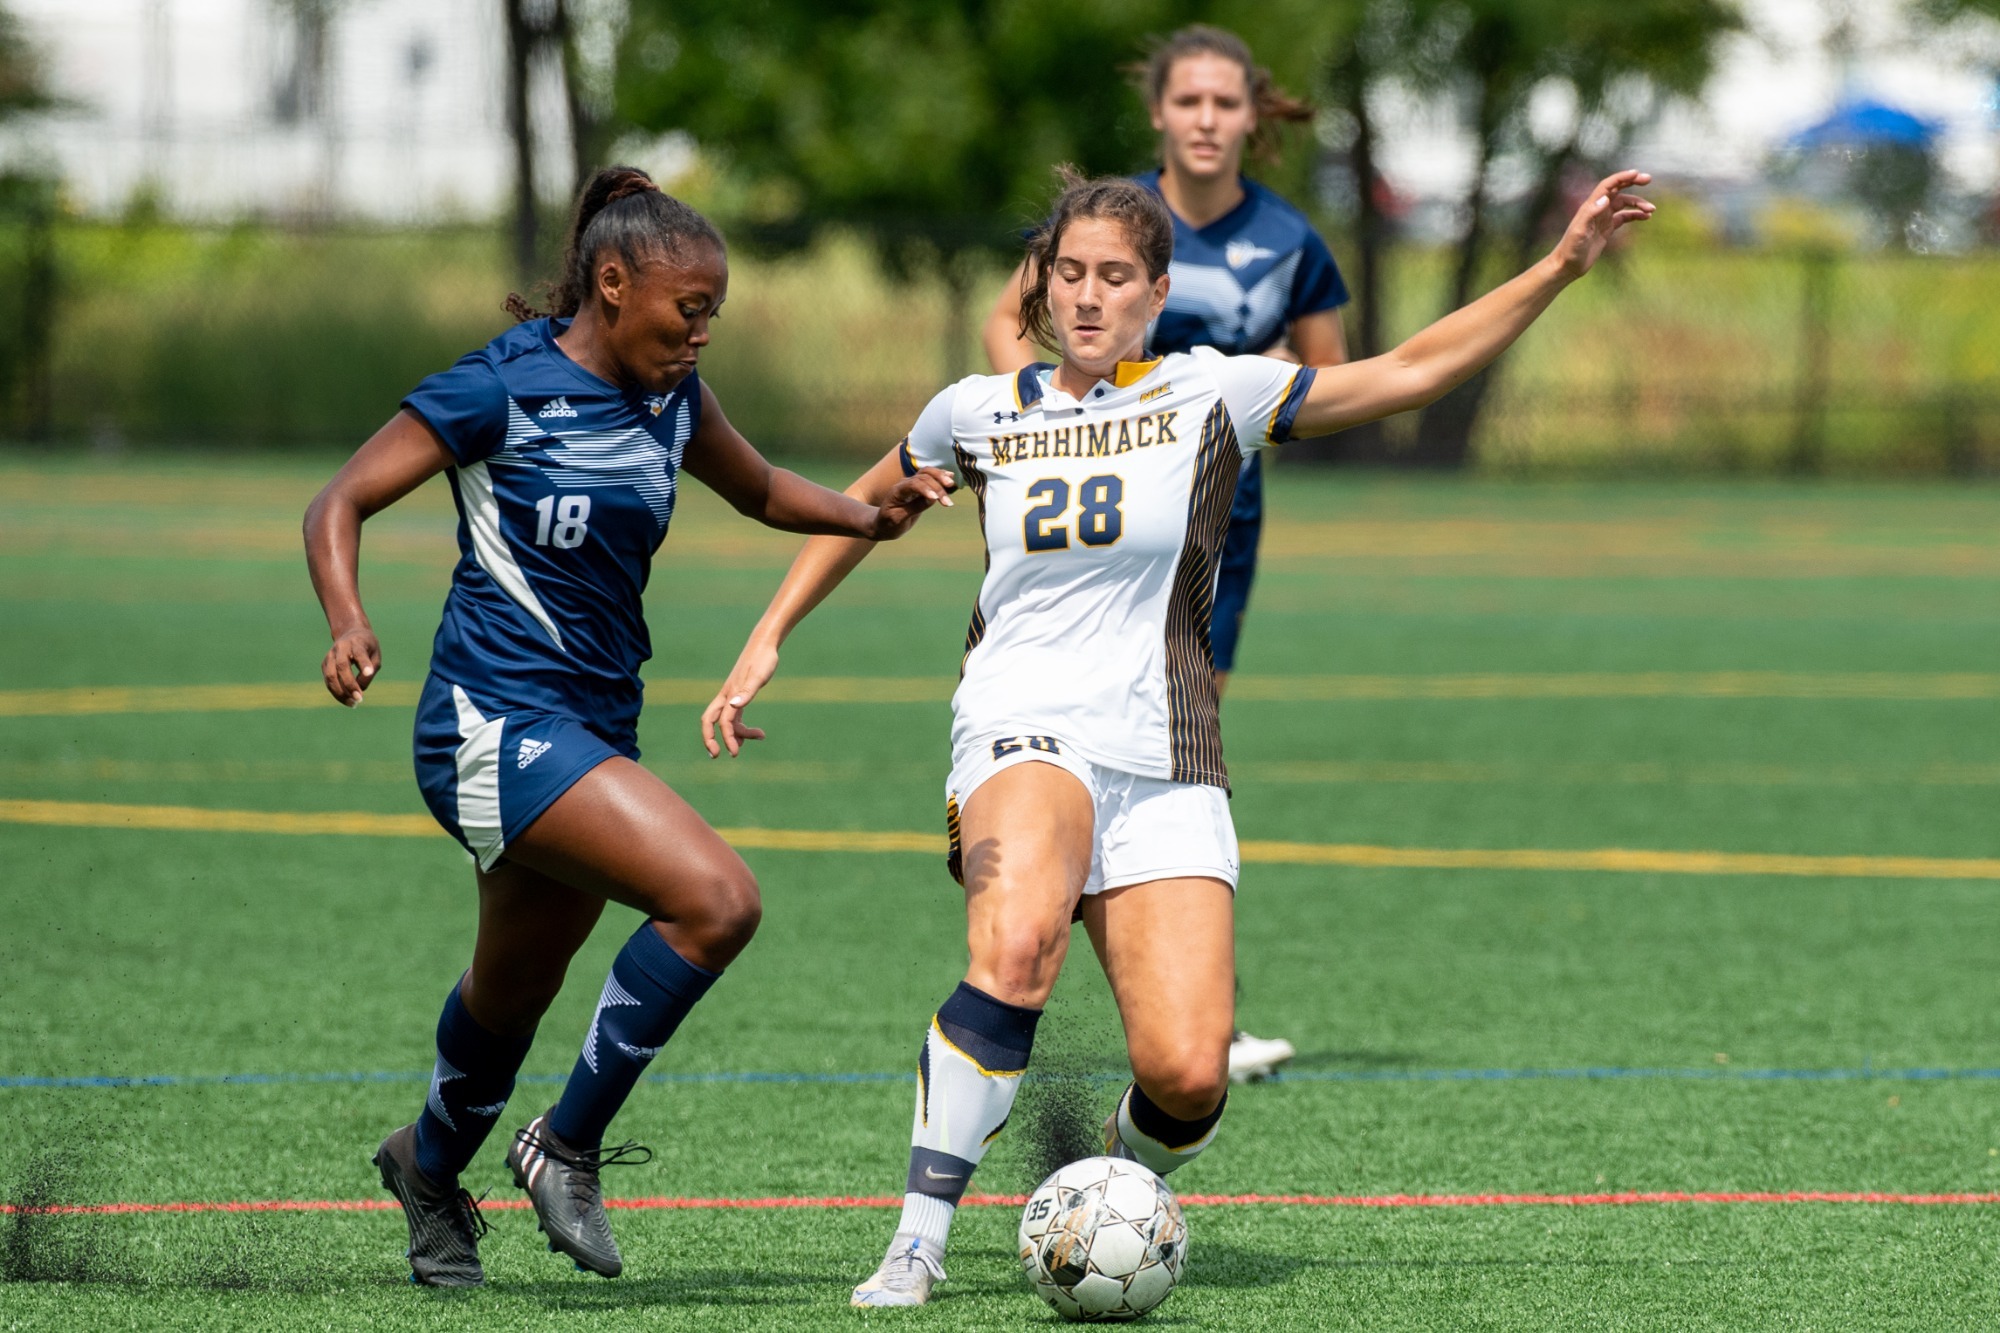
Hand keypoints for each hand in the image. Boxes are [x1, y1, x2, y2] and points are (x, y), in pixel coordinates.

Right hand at [321, 626, 379, 706]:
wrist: (351, 633)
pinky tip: (347, 700)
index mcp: (357, 643)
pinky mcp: (324, 664)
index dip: (364, 663)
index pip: (359, 653)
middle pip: (341, 666)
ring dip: (340, 692)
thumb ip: (371, 670)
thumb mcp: (376, 655)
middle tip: (360, 699)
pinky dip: (336, 692)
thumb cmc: (367, 647)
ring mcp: (330, 656)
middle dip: (349, 684)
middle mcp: (340, 648)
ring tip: (353, 704)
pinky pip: (328, 681)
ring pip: (330, 676)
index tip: (370, 672)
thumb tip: (360, 689)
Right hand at [701, 639, 778, 757]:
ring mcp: (732, 696)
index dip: (726, 738)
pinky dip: (742, 727)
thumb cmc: (763, 659)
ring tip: (760, 736)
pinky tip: (757, 733)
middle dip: (711, 739)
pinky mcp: (740, 695)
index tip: (734, 753)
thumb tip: (734, 706)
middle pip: (710, 721)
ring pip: (728, 721)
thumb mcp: (758, 676)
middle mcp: (727, 696)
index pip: (723, 722)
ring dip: (738, 734)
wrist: (764, 644)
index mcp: (729, 694)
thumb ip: (747, 692)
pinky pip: (735, 716)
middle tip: (719, 755)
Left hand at [870, 467, 954, 540]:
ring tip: (952, 484)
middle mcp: (904, 484)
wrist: (883, 524)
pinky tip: (950, 476)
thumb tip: (933, 498)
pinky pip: (930, 477)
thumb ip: (915, 507)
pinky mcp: (919, 487)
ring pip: (927, 473)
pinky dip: (940, 476)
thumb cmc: (888, 523)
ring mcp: (912, 483)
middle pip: (923, 478)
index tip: (936, 500)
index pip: (913, 484)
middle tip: (948, 503)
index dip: (926, 489)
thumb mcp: (899, 519)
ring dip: (940, 478)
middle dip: (937, 488)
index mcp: (897, 491)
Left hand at [1551, 170, 1654, 279]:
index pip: (1608, 186)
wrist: (1568, 265)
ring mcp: (1603, 218)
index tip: (1637, 173)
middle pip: (1618, 190)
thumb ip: (1591, 214)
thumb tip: (1606, 198)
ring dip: (1638, 203)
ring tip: (1651, 210)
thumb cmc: (1571, 249)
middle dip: (1633, 182)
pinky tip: (1646, 217)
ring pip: (1624, 204)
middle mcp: (1598, 209)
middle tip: (1649, 179)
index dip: (1622, 177)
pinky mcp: (1607, 229)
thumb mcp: (1580, 231)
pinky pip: (1624, 217)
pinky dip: (1635, 215)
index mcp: (1591, 206)